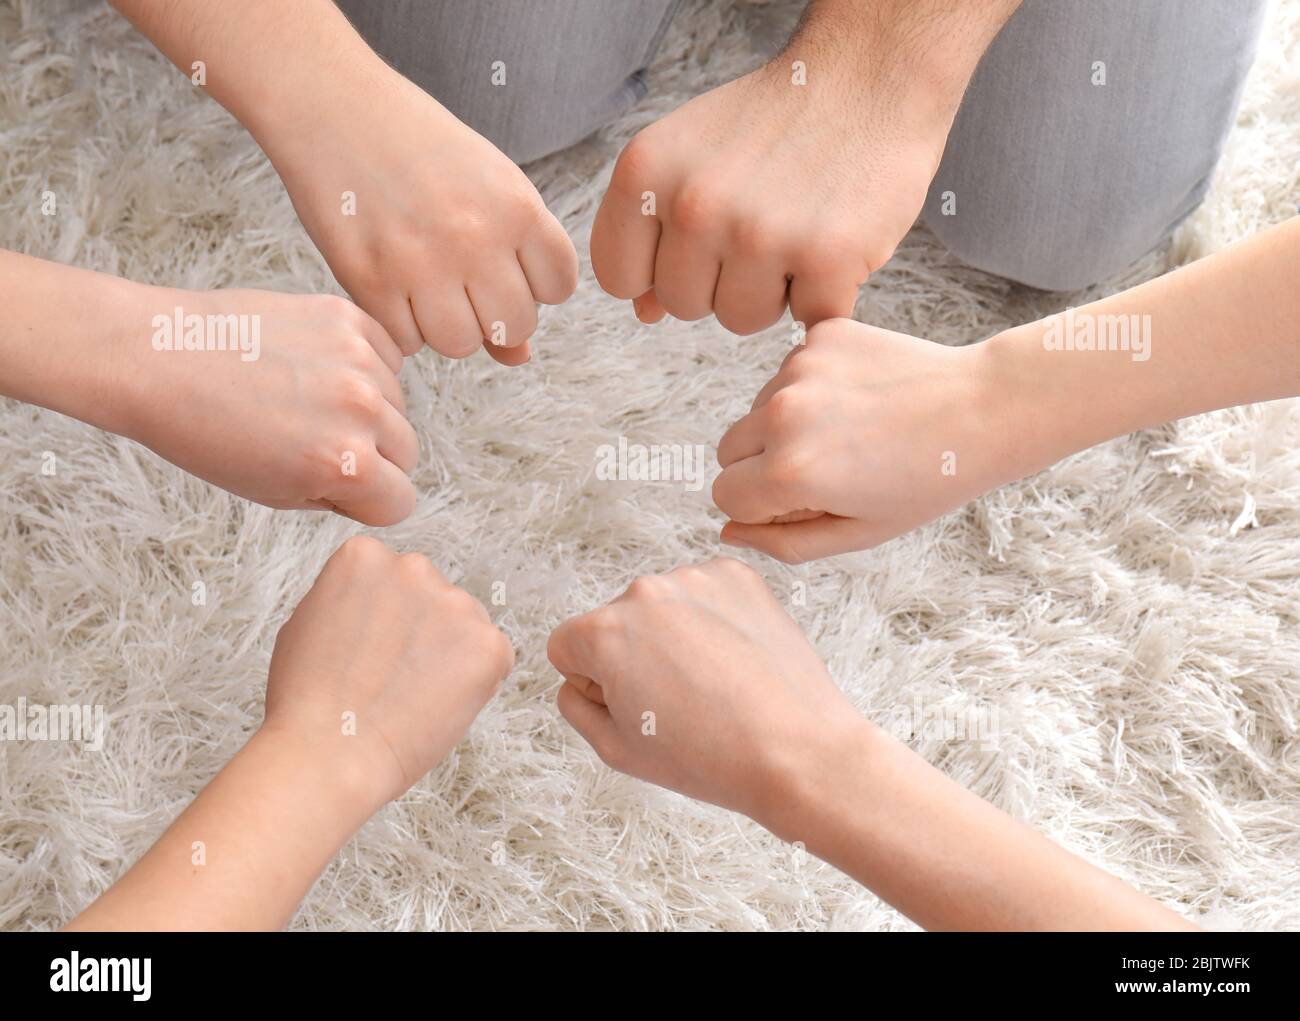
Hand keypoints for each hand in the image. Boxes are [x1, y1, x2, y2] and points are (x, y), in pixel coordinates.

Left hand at [118, 288, 419, 525]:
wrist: (157, 359)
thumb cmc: (204, 432)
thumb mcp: (274, 493)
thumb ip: (340, 494)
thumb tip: (378, 485)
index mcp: (345, 464)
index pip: (401, 500)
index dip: (370, 500)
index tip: (340, 485)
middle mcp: (361, 410)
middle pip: (407, 450)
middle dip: (372, 453)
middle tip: (317, 440)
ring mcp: (357, 358)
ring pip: (399, 401)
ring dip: (368, 407)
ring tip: (307, 399)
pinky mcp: (346, 317)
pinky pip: (387, 354)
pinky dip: (364, 365)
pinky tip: (316, 368)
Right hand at [264, 536, 513, 809]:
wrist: (328, 756)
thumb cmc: (306, 700)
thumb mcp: (307, 620)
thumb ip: (348, 596)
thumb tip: (374, 597)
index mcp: (365, 556)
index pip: (392, 580)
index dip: (383, 623)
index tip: (366, 653)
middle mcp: (414, 567)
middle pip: (433, 597)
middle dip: (422, 632)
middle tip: (392, 679)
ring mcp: (456, 603)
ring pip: (465, 626)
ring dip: (450, 656)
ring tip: (411, 697)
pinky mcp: (490, 644)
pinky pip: (492, 658)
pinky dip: (475, 684)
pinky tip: (437, 706)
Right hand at [265, 67, 577, 362]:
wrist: (334, 106)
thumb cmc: (421, 147)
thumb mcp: (488, 186)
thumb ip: (517, 261)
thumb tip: (520, 356)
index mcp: (517, 207)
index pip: (557, 287)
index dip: (534, 284)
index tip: (506, 264)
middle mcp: (475, 237)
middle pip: (515, 326)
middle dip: (494, 314)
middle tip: (464, 282)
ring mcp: (421, 262)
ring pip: (461, 344)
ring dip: (447, 326)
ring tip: (427, 286)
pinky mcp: (369, 280)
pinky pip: (407, 342)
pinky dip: (401, 326)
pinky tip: (393, 286)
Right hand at [548, 558, 859, 826]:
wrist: (797, 750)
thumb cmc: (710, 757)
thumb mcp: (616, 751)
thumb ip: (576, 706)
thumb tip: (578, 680)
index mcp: (604, 633)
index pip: (567, 646)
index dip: (593, 684)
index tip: (634, 706)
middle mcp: (644, 592)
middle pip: (615, 622)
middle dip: (634, 655)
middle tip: (678, 702)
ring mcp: (695, 578)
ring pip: (662, 606)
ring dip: (675, 635)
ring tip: (713, 683)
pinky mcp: (738, 576)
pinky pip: (704, 594)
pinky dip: (713, 620)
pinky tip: (734, 660)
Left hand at [589, 54, 948, 333]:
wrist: (869, 78)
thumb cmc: (772, 124)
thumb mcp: (689, 156)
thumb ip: (654, 232)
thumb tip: (645, 313)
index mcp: (643, 172)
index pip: (619, 277)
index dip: (660, 270)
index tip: (698, 240)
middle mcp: (694, 204)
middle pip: (682, 304)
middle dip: (721, 280)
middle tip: (762, 225)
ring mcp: (760, 235)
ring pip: (740, 320)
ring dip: (772, 292)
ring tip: (796, 232)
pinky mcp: (827, 258)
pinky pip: (807, 319)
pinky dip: (826, 294)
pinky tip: (833, 243)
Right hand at [714, 318, 1033, 561]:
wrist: (983, 409)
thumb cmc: (926, 481)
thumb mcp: (858, 533)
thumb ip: (784, 543)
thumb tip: (728, 530)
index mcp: (790, 472)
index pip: (724, 496)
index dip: (761, 507)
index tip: (805, 501)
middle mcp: (783, 414)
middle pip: (729, 451)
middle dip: (762, 465)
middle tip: (828, 468)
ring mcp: (799, 368)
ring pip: (756, 408)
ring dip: (786, 424)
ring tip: (851, 430)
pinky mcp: (819, 335)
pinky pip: (788, 372)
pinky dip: (812, 387)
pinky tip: (858, 398)